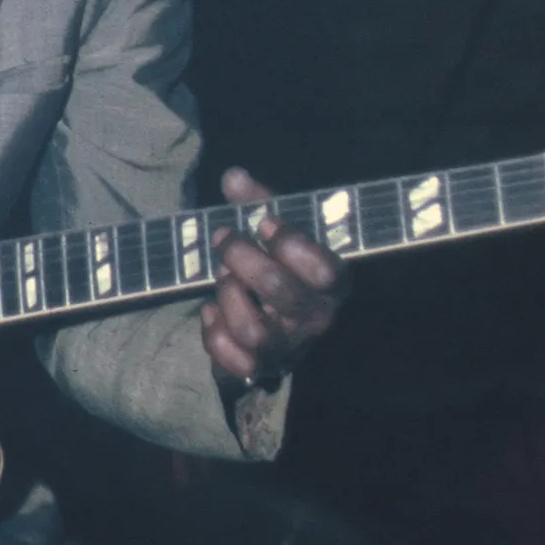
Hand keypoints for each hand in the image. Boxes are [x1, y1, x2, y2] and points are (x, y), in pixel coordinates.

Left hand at [198, 167, 349, 384]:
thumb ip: (258, 203)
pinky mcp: (259, 368)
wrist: (277, 319)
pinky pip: (232, 361)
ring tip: (223, 277)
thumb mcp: (276, 231)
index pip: (323, 269)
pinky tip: (211, 311)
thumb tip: (233, 177)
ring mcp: (288, 347)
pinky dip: (214, 334)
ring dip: (227, 295)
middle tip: (224, 237)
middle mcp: (316, 319)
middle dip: (241, 255)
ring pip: (253, 329)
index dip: (289, 242)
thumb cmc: (282, 264)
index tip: (263, 222)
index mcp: (333, 283)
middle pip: (278, 288)